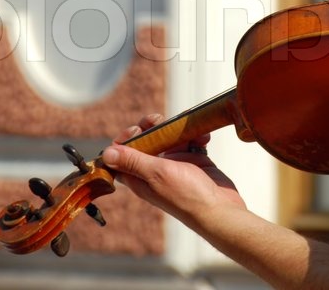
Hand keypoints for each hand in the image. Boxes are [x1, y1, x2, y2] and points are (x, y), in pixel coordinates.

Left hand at [101, 114, 245, 226]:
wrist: (221, 210)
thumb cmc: (188, 197)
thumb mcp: (157, 174)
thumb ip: (133, 161)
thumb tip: (106, 153)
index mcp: (140, 177)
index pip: (122, 154)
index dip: (125, 139)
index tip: (137, 130)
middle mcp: (155, 171)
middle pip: (146, 141)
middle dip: (151, 127)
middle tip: (158, 119)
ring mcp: (175, 166)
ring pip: (169, 138)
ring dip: (177, 129)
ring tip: (187, 126)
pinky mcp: (194, 163)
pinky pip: (190, 142)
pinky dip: (196, 136)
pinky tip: (203, 138)